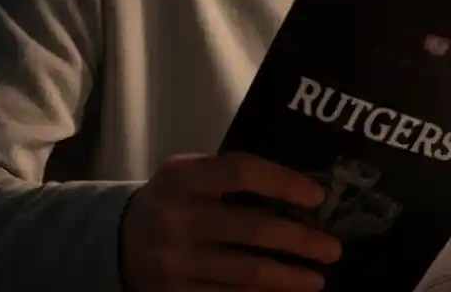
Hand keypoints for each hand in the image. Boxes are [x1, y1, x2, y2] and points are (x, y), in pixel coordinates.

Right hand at [120, 152, 341, 291]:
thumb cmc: (174, 200)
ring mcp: (173, 261)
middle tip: (333, 249)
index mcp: (182, 176)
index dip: (285, 182)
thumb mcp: (191, 175)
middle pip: (252, 228)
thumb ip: (232, 176)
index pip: (242, 171)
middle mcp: (175, 217)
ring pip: (246, 271)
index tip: (318, 196)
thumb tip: (303, 192)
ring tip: (317, 279)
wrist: (118, 240)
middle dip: (300, 240)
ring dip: (289, 277)